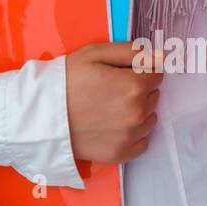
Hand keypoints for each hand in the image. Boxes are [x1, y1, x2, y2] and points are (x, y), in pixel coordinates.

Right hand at [65, 42, 163, 163]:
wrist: (42, 115)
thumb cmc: (66, 79)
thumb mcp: (95, 53)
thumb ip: (133, 52)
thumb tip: (165, 55)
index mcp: (134, 85)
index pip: (157, 73)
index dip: (139, 70)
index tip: (119, 72)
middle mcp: (138, 112)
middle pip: (154, 95)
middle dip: (138, 90)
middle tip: (110, 89)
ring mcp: (131, 136)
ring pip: (150, 118)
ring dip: (137, 111)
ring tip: (109, 107)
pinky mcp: (122, 153)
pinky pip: (142, 141)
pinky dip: (132, 133)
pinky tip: (111, 125)